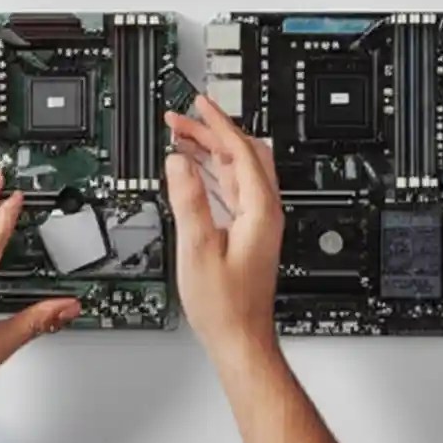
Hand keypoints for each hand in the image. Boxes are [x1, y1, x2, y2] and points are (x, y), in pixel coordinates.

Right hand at [164, 96, 282, 357]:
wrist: (239, 338)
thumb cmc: (226, 305)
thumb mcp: (198, 249)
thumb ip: (189, 201)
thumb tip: (178, 162)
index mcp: (260, 210)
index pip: (242, 151)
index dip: (218, 123)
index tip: (200, 104)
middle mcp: (263, 211)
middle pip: (244, 155)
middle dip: (212, 132)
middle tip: (182, 118)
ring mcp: (256, 221)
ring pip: (237, 170)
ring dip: (210, 150)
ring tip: (179, 137)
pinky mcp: (246, 231)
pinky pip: (231, 188)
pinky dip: (211, 172)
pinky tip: (191, 172)